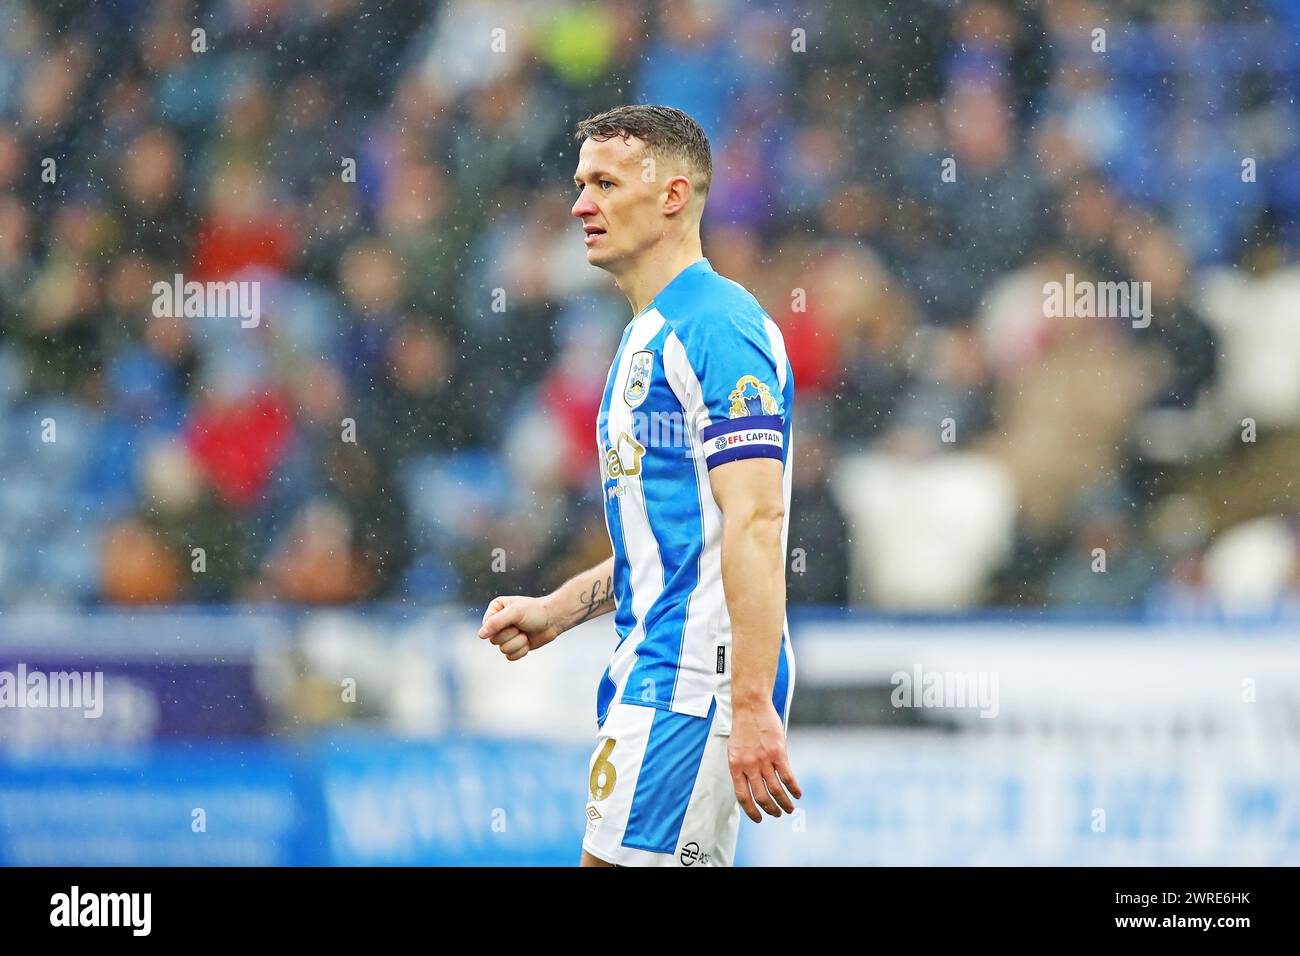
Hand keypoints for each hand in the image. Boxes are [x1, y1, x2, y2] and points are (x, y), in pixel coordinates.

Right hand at [477, 595, 560, 660]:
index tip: (514, 620)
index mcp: (495, 609)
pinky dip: (522, 650)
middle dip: (511, 635)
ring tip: (526, 633)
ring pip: (503, 649)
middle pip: (494, 640)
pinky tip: (528, 641)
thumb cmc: (536, 611)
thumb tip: (480, 635)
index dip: (500, 628)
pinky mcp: (514, 646)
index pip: (486, 627)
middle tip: (522, 626)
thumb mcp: (515, 612)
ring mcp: (506, 635)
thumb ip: (496, 623)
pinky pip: (510, 657)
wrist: (554, 620)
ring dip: (518, 643)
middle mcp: (498, 623)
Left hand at [728, 700, 801, 822]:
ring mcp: (764, 759)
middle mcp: (749, 765)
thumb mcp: (735, 750)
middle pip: (761, 796)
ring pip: (776, 790)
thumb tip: (751, 786)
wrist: (751, 707)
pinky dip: (793, 788)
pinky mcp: (778, 753)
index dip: (751, 811)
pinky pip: (787, 776)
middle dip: (770, 809)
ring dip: (784, 803)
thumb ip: (742, 768)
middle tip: (777, 814)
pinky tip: (797, 794)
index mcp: (735, 766)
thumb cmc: (743, 728)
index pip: (743, 796)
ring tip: (789, 808)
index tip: (759, 818)